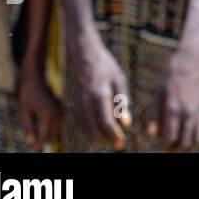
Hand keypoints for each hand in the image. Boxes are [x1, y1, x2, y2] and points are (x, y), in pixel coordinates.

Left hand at [16, 70, 61, 151]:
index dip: (37, 146)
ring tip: (43, 146)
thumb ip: (27, 128)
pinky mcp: (61, 109)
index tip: (31, 152)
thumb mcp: (23, 112)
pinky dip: (54, 131)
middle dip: (44, 144)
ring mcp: (60, 111)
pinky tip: (49, 136)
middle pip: (53, 136)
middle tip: (35, 151)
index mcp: (47, 114)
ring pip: (58, 131)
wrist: (35, 79)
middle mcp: (56, 114)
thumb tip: (30, 142)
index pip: (43, 136)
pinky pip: (59, 124)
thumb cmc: (27, 95)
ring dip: (50, 138)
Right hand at [68, 33, 130, 149]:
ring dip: (96, 137)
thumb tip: (126, 123)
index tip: (122, 141)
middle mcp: (85, 102)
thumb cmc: (105, 65)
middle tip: (118, 144)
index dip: (113, 135)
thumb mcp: (119, 79)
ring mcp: (76, 103)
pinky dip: (87, 131)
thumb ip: (122, 101)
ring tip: (110, 139)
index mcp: (98, 95)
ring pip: (84, 129)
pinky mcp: (73, 103)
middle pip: (93, 130)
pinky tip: (98, 132)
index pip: (105, 123)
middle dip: (105, 140)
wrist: (83, 55)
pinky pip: (78, 123)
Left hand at [153, 43, 198, 150]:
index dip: (165, 144)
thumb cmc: (171, 73)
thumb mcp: (158, 91)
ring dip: (191, 141)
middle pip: (186, 143)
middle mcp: (188, 112)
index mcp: (172, 109)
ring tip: (183, 138)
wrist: (193, 57)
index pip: (170, 139)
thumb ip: (156, 114)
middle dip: (177, 147)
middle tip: (171, 144)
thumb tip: (153, 133)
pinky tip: (195, 126)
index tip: (161, 141)